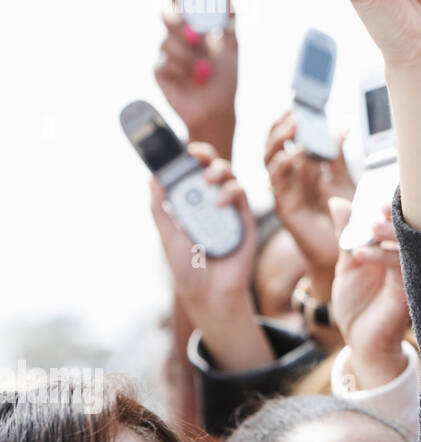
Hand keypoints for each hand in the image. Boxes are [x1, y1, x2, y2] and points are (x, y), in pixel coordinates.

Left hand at [148, 143, 267, 370]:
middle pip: (212, 168)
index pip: (191, 173)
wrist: (209, 292)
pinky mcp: (246, 218)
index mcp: (191, 203)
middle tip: (197, 156)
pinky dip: (230, 193)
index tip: (182, 150)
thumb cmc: (187, 266)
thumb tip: (153, 178)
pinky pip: (241, 195)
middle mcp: (211, 202)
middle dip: (206, 156)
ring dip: (218, 171)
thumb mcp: (167, 235)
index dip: (188, 158)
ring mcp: (229, 209)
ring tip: (208, 180)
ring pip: (229, 176)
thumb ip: (161, 208)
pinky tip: (220, 203)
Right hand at [153, 0, 236, 158]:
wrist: (218, 107)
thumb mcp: (230, 45)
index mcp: (194, 28)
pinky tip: (194, 79)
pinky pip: (166, 60)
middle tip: (197, 36)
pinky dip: (184, 69)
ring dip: (190, 56)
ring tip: (206, 70)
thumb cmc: (225, 77)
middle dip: (181, 24)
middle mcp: (177, 37)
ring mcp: (166, 52)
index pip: (180, 4)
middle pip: (168, 17)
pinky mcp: (160, 69)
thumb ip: (228, 17)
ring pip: (169, 40)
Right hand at [264, 109, 343, 282]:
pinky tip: (291, 155)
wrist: (348, 248)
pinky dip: (282, 168)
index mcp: (301, 167)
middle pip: (273, 147)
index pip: (287, 139)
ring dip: (278, 143)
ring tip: (292, 127)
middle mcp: (289, 178)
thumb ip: (338, 156)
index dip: (287, 122)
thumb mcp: (344, 180)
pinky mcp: (285, 208)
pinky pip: (277, 185)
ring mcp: (285, 192)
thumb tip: (341, 127)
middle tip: (292, 113)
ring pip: (270, 162)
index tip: (295, 105)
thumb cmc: (345, 214)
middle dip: (279, 128)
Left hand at [328, 197, 409, 390]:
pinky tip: (360, 254)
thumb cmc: (357, 304)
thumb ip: (346, 235)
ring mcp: (410, 273)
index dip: (390, 206)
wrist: (361, 341)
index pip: (398, 220)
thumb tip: (338, 201)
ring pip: (410, 245)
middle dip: (397, 215)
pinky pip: (402, 267)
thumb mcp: (346, 264)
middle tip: (380, 206)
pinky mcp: (410, 290)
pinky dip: (381, 257)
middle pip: (410, 228)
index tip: (377, 196)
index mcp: (392, 248)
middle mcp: (404, 259)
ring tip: (371, 227)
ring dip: (391, 233)